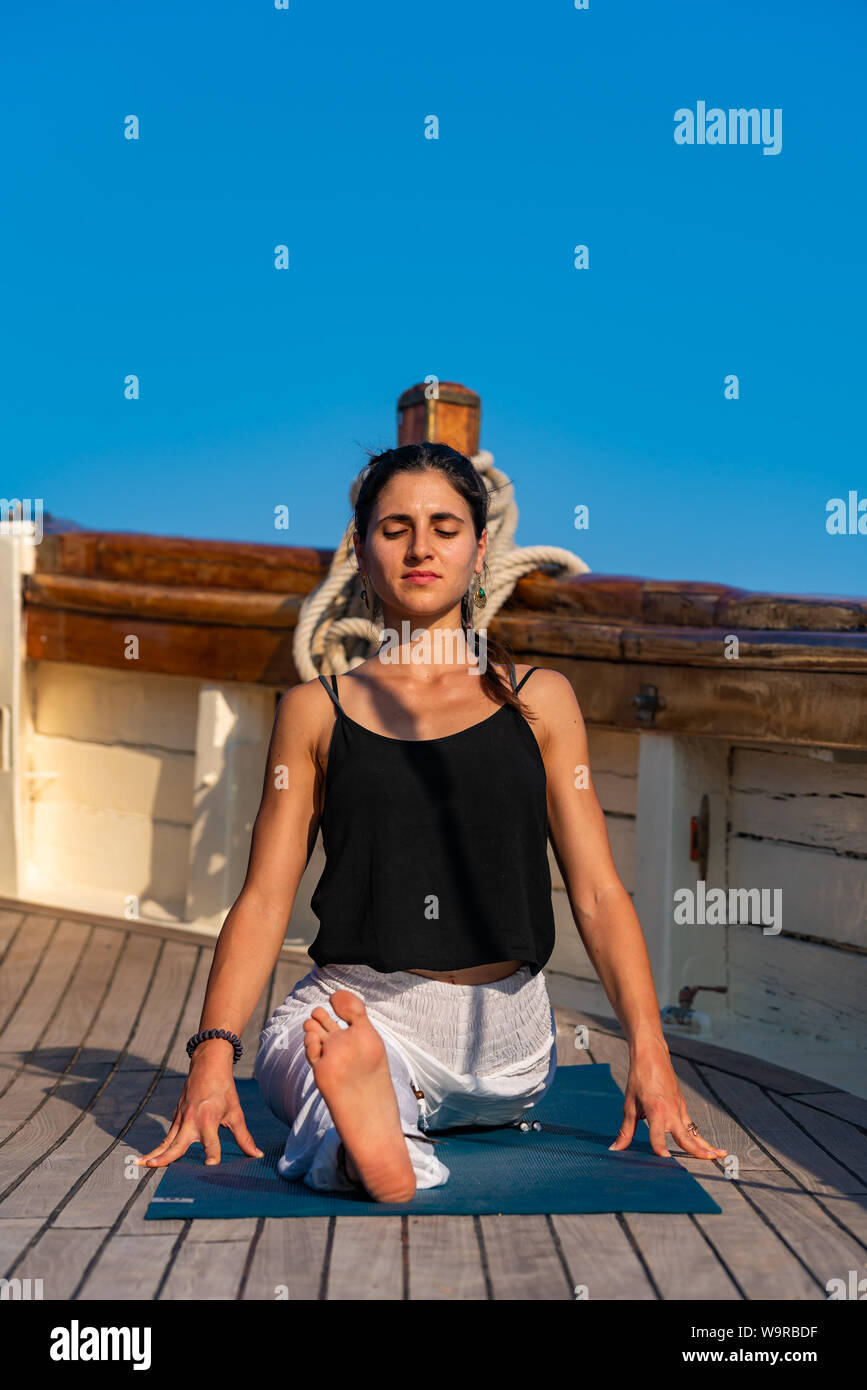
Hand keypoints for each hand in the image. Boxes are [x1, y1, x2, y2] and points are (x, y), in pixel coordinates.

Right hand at [135, 1050, 264, 1168]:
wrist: (208, 1064)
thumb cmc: (224, 1089)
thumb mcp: (236, 1112)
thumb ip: (244, 1137)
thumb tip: (257, 1155)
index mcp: (209, 1119)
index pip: (211, 1143)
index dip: (212, 1156)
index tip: (211, 1166)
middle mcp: (191, 1120)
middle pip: (177, 1143)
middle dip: (165, 1156)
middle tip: (152, 1166)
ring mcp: (181, 1118)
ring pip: (166, 1140)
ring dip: (154, 1153)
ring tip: (139, 1163)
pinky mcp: (176, 1116)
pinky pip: (167, 1135)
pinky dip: (159, 1146)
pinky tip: (149, 1156)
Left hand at [609, 1036, 726, 1159]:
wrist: (652, 1055)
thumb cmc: (638, 1079)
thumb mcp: (629, 1104)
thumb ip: (626, 1129)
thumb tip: (616, 1149)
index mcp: (655, 1110)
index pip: (657, 1135)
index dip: (659, 1148)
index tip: (664, 1160)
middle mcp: (670, 1111)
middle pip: (685, 1136)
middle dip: (697, 1150)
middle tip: (710, 1161)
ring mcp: (679, 1108)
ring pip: (693, 1132)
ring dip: (706, 1145)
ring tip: (719, 1156)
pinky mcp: (682, 1106)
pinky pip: (692, 1125)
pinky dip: (699, 1136)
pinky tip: (707, 1147)